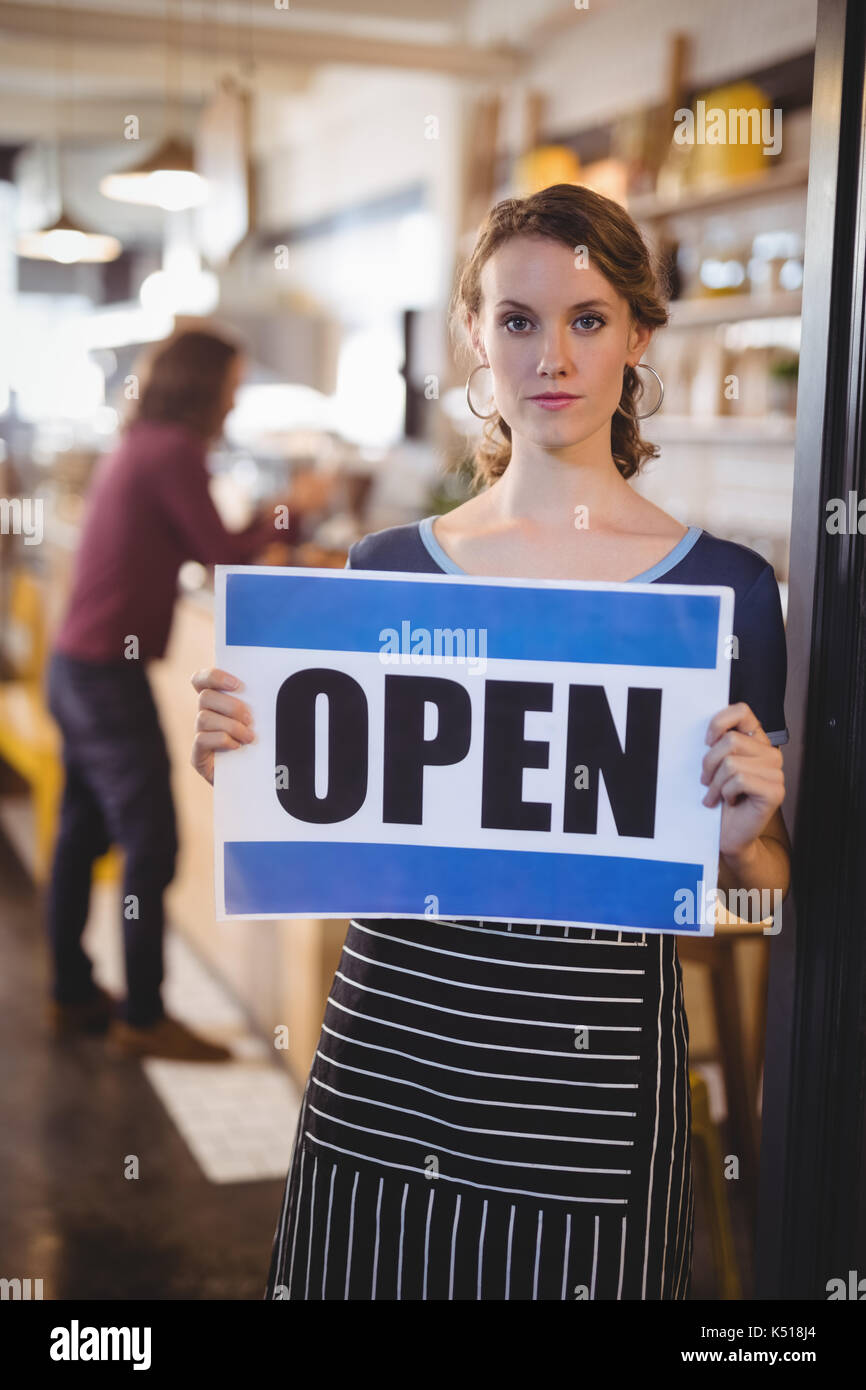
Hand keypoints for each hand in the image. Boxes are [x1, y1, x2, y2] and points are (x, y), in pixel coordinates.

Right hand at [190, 668, 255, 784]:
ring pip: (203, 717)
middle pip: (204, 697)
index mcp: (216, 703)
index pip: (201, 680)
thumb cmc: (259, 748)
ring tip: (249, 737)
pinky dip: (222, 740)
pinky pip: (201, 740)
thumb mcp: (260, 723)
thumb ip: (257, 705)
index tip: (237, 684)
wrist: (255, 782)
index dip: (215, 676)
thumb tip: (271, 687)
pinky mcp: (197, 756)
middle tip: (251, 719)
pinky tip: (236, 747)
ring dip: (230, 725)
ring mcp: (199, 736)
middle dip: (231, 705)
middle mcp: (204, 717)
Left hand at [700, 701, 784, 859]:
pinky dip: (726, 793)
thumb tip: (708, 730)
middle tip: (707, 780)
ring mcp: (776, 773)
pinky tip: (730, 801)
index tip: (707, 742)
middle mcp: (770, 754)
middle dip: (709, 763)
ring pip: (731, 763)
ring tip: (716, 794)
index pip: (742, 711)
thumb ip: (718, 742)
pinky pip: (739, 780)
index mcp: (757, 742)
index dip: (719, 723)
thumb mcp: (715, 765)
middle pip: (730, 741)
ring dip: (715, 783)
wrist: (729, 833)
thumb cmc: (721, 799)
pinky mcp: (775, 791)